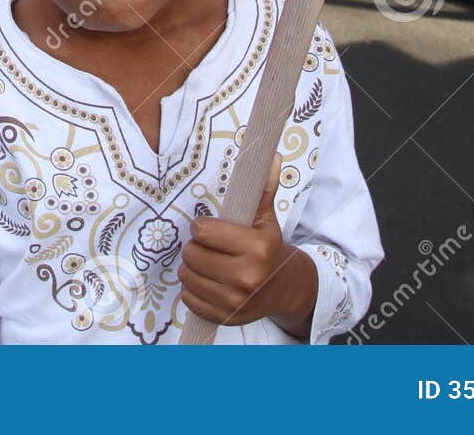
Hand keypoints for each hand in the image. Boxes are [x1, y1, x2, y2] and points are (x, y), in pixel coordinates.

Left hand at [177, 155, 316, 335]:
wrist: (286, 288)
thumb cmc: (268, 247)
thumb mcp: (266, 218)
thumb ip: (261, 187)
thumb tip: (269, 156)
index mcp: (257, 248)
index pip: (203, 231)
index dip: (203, 227)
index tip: (212, 228)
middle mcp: (247, 278)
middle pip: (191, 254)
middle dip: (197, 247)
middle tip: (211, 247)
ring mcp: (235, 302)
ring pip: (187, 275)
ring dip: (192, 267)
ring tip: (210, 263)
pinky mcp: (225, 318)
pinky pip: (189, 298)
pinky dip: (194, 289)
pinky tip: (210, 282)